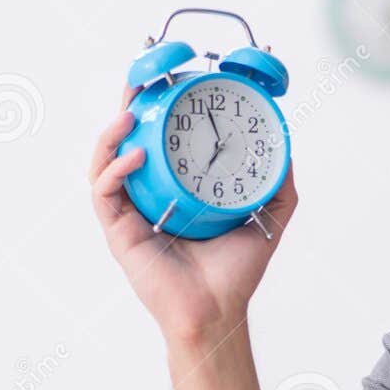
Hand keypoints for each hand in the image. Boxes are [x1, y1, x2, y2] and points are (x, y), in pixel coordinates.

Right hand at [90, 83, 297, 348]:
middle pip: (126, 141)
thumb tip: (284, 141)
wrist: (219, 311)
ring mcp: (130, 212)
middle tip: (140, 80)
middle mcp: (148, 195)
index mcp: (176, 187)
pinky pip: (105, 191)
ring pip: (106, 160)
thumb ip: (278, 180)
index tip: (168, 78)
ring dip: (112, 133)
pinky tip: (136, 155)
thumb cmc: (237, 271)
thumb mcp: (268, 214)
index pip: (160, 138)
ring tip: (130, 111)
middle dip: (128, 107)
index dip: (158, 108)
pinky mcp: (117, 231)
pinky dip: (115, 169)